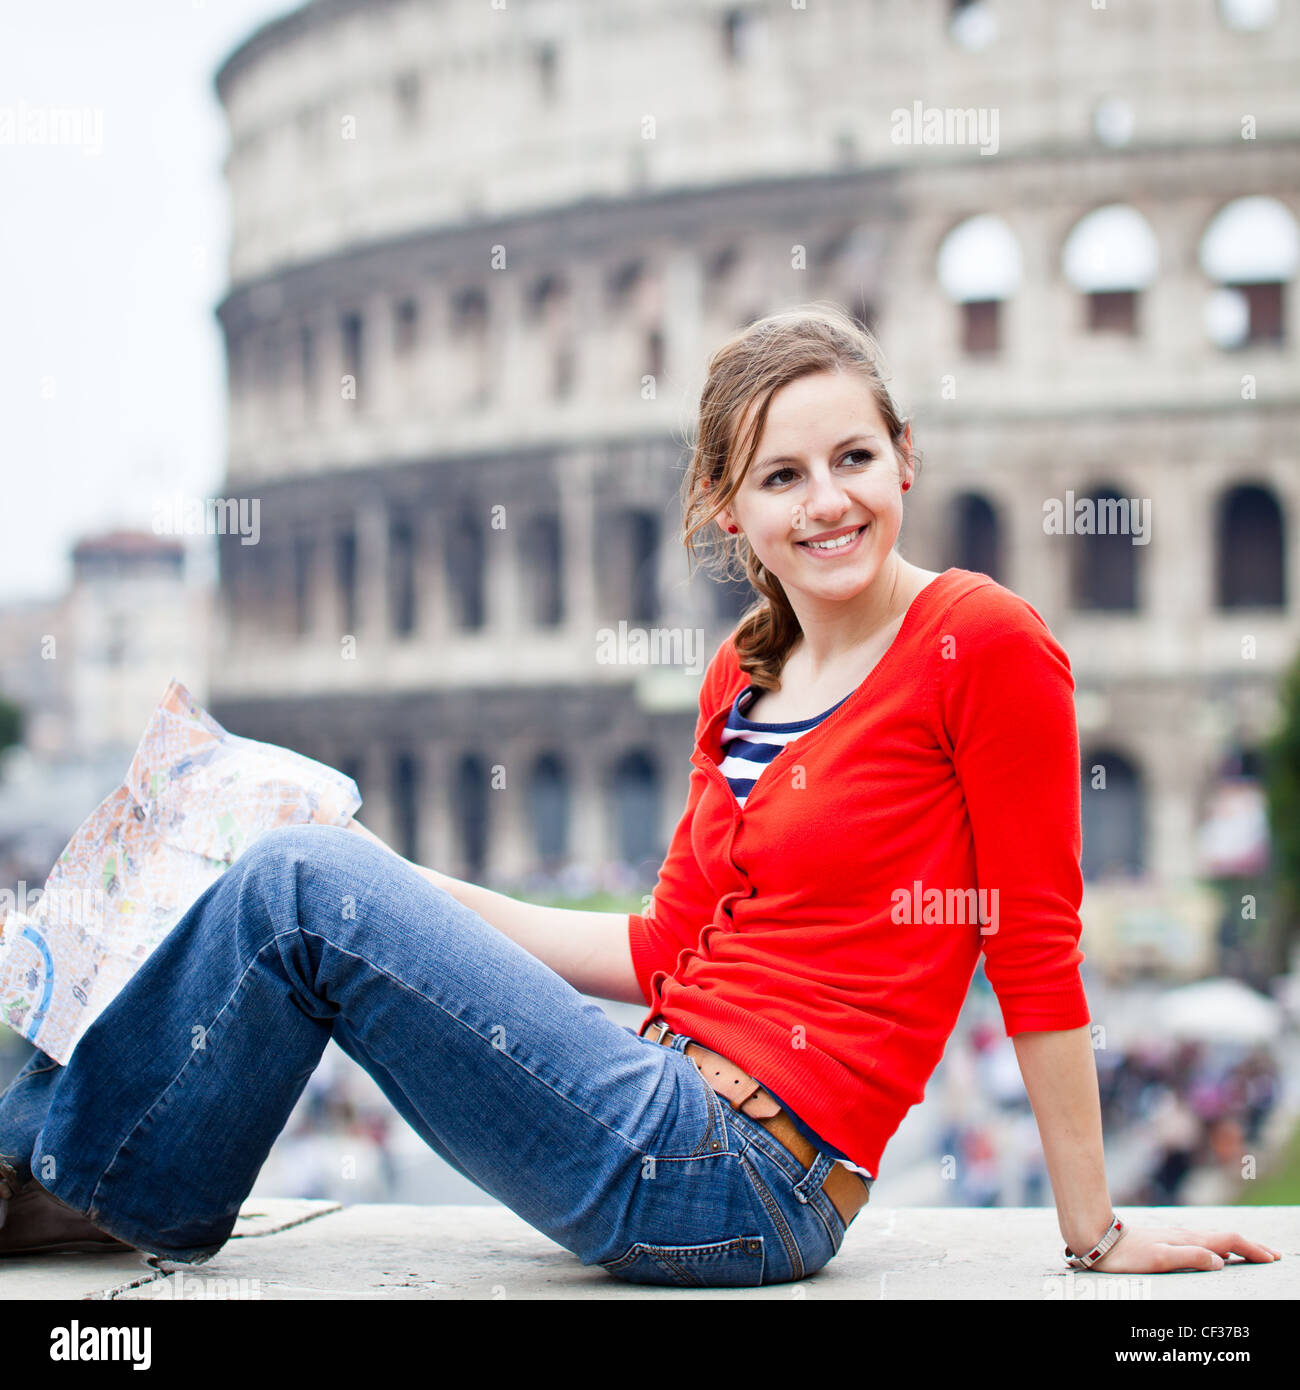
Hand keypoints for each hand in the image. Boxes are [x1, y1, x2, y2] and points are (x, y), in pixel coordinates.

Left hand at [1086, 1223, 1282, 1273]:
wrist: (1098, 1237)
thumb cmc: (1127, 1254)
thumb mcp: (1159, 1259)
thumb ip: (1190, 1257)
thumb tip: (1220, 1262)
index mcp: (1188, 1240)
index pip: (1228, 1242)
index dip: (1251, 1249)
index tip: (1271, 1258)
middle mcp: (1184, 1235)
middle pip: (1225, 1237)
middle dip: (1250, 1246)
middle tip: (1272, 1255)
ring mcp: (1175, 1235)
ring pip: (1213, 1237)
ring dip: (1235, 1244)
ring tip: (1251, 1252)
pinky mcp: (1165, 1238)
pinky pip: (1200, 1240)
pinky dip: (1217, 1244)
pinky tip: (1215, 1251)